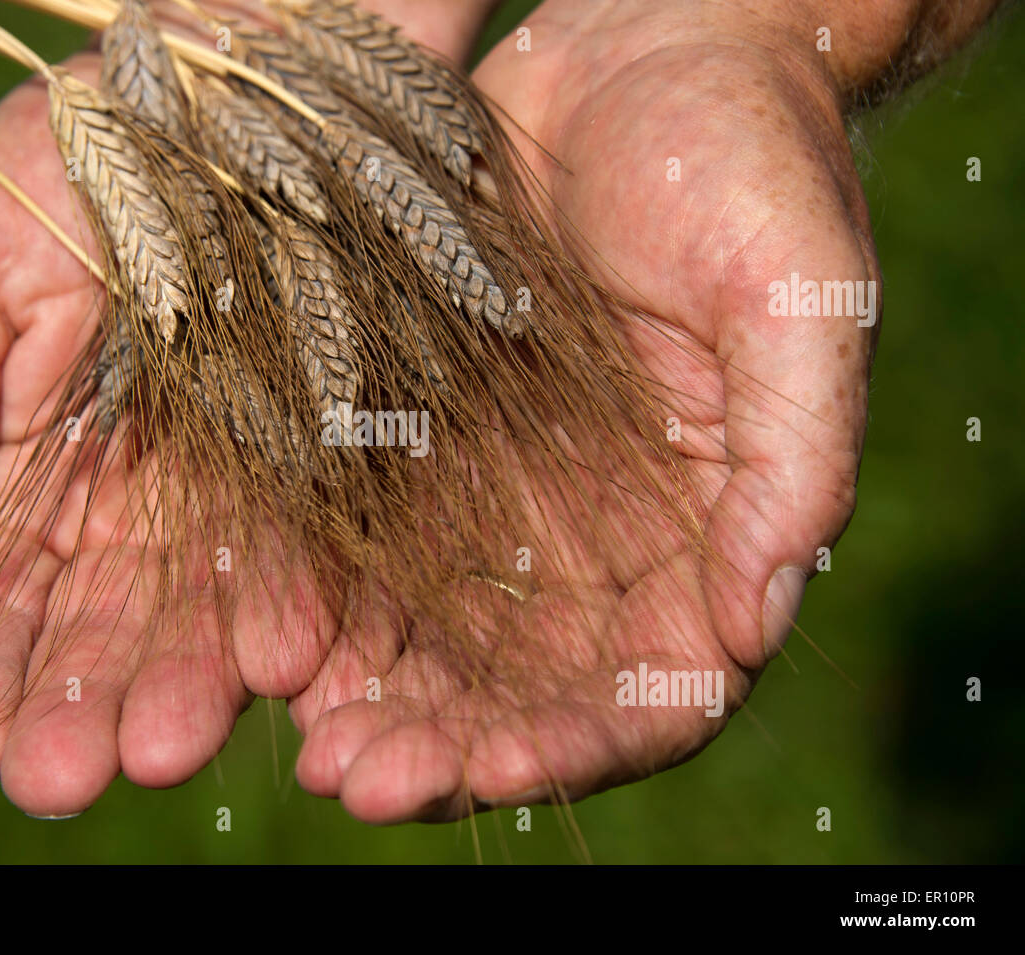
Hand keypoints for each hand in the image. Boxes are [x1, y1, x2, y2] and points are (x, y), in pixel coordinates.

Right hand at [0, 0, 501, 817]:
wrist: (255, 69)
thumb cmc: (95, 149)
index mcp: (45, 462)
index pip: (0, 590)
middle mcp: (150, 494)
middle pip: (109, 622)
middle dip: (81, 703)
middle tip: (59, 782)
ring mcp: (251, 483)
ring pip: (214, 605)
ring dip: (185, 683)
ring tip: (157, 750)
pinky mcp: (344, 457)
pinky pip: (324, 543)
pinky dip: (301, 601)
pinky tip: (279, 662)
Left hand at [287, 0, 880, 821]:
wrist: (643, 56)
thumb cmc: (748, 165)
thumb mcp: (796, 299)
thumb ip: (793, 461)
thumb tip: (761, 621)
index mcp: (702, 531)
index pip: (652, 689)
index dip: (578, 746)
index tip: (498, 769)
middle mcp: (597, 536)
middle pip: (521, 688)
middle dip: (446, 746)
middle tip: (356, 778)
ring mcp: (504, 492)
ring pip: (433, 637)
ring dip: (372, 699)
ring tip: (303, 741)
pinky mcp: (423, 433)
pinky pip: (367, 538)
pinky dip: (324, 601)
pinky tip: (270, 638)